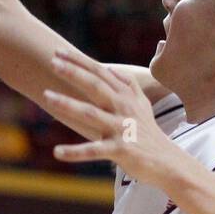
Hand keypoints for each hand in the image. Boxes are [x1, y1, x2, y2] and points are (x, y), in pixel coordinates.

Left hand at [43, 50, 178, 186]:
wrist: (167, 161)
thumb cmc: (149, 133)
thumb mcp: (142, 105)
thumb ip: (129, 85)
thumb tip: (112, 69)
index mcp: (125, 97)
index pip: (100, 73)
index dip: (79, 61)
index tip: (58, 52)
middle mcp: (123, 108)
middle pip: (95, 86)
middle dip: (74, 73)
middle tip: (52, 62)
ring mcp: (121, 129)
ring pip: (91, 113)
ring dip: (68, 104)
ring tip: (46, 97)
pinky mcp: (119, 150)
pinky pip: (94, 151)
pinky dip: (75, 152)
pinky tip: (57, 152)